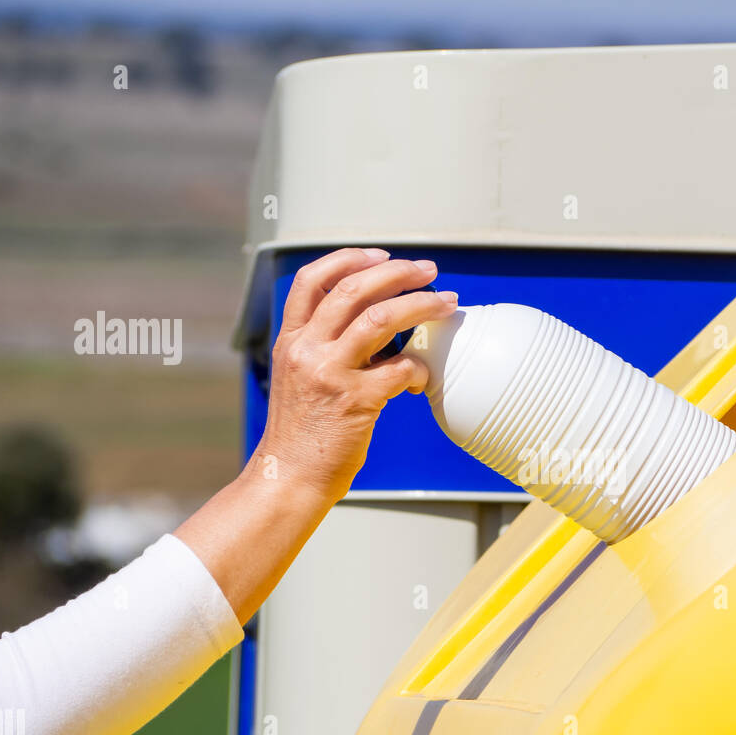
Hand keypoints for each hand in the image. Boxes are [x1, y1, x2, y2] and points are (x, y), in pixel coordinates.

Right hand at [254, 247, 458, 505]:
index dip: (350, 260)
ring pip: (381, 318)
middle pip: (355, 290)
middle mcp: (306, 350)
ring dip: (421, 305)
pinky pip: (401, 368)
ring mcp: (330, 373)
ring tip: (446, 304)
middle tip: (429, 272)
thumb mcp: (299, 378)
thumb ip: (324, 347)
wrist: (288, 478)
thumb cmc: (303, 433)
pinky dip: (419, 368)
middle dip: (398, 273)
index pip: (313, 280)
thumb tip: (380, 325)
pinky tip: (422, 377)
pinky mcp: (356, 401)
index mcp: (290, 340)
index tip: (382, 256)